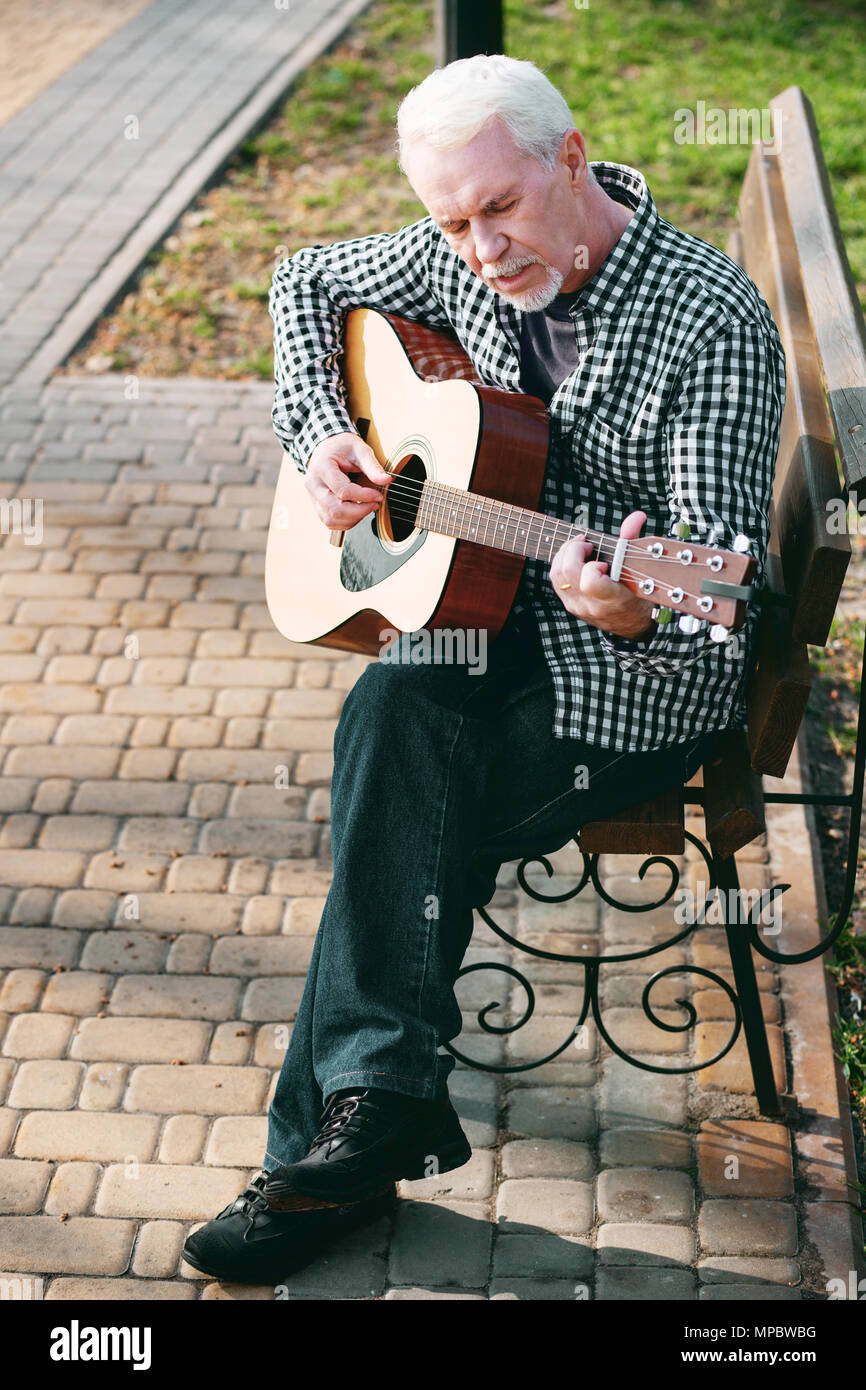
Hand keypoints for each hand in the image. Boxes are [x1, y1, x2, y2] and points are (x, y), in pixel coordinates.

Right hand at [304, 431, 390, 530]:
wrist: (327, 447)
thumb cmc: (342, 447)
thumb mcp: (360, 450)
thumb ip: (372, 466)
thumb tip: (387, 480)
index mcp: (321, 467)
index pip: (343, 490)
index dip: (364, 496)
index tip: (378, 495)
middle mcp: (313, 484)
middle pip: (335, 509)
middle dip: (359, 511)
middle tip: (375, 504)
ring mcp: (312, 496)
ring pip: (331, 519)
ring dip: (353, 519)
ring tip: (367, 508)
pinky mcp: (316, 505)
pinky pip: (329, 522)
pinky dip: (346, 522)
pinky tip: (357, 512)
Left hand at [550, 510, 655, 638]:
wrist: (633, 626)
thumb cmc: (639, 595)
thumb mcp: (640, 571)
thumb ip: (633, 541)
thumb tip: (637, 516)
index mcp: (612, 598)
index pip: (589, 582)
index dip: (591, 566)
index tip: (602, 561)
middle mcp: (591, 604)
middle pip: (566, 572)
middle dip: (573, 549)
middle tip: (586, 544)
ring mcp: (578, 606)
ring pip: (556, 575)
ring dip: (564, 555)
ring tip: (580, 548)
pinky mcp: (570, 605)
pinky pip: (555, 581)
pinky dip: (561, 565)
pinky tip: (574, 559)